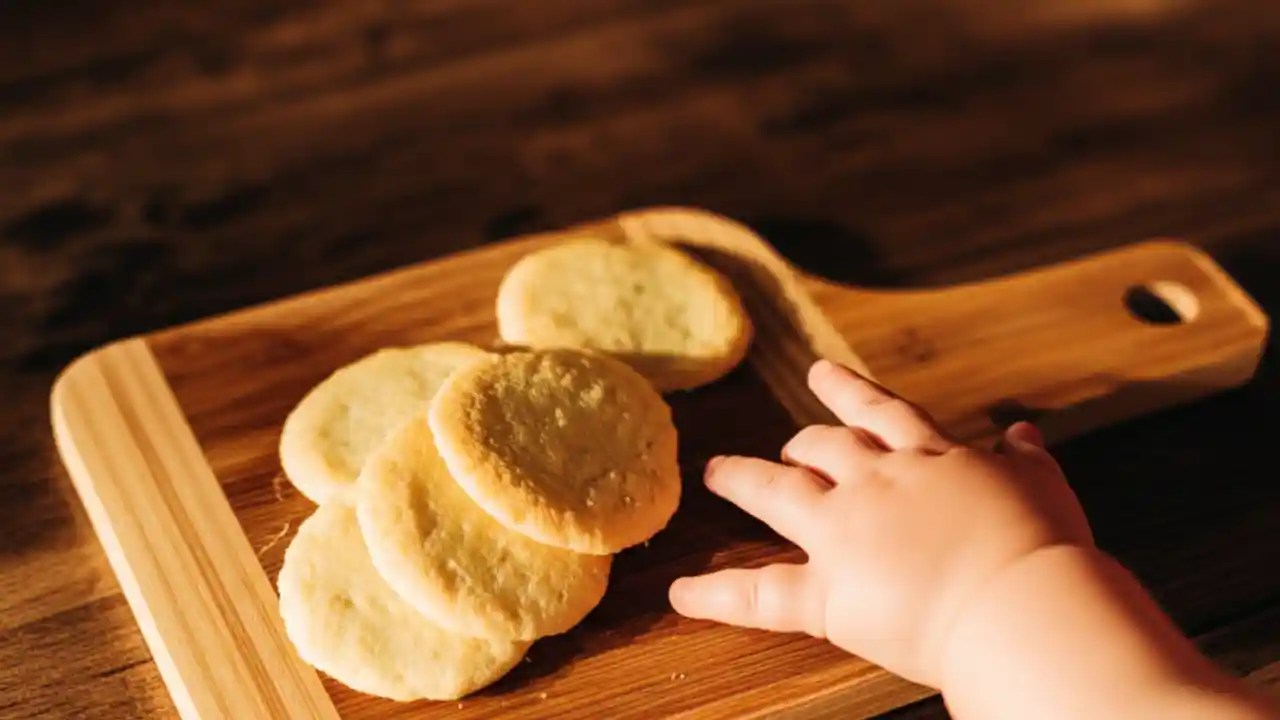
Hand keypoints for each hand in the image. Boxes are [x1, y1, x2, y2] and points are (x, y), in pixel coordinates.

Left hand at [669, 359, 1092, 685]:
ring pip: (777, 492)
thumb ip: (1025, 459)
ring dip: (742, 478)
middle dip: (801, 442)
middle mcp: (877, 484)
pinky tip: (681, 593)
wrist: (1021, 602)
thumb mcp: (1044, 487)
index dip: (848, 392)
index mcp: (930, 459)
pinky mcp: (827, 592)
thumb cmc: (1044, 550)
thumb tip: (1022, 433)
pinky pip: (760, 593)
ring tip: (714, 473)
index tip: (820, 374)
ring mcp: (843, 533)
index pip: (882, 414)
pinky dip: (716, 595)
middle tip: (786, 441)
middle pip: (824, 447)